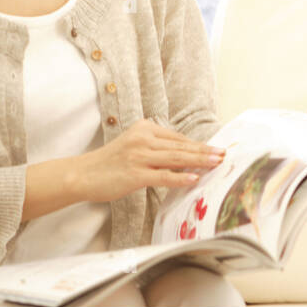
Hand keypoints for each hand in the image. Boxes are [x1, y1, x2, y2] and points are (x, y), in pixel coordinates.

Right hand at [72, 118, 224, 202]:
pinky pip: (163, 175)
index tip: (214, 148)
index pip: (177, 137)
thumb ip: (155, 147)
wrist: (83, 174)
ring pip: (176, 158)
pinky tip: (195, 178)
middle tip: (223, 154)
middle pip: (180, 145)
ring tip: (216, 163)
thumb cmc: (110, 163)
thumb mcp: (133, 146)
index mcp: (144, 128)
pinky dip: (181, 177)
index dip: (197, 144)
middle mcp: (143, 138)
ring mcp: (139, 156)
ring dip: (199, 161)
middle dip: (204, 151)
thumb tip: (183, 156)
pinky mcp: (135, 174)